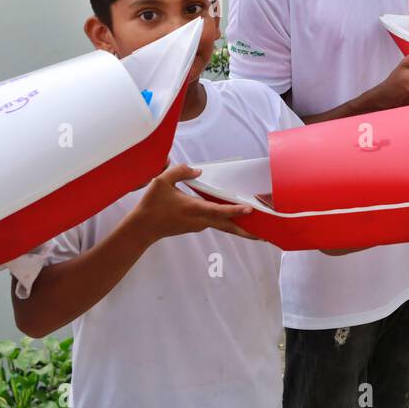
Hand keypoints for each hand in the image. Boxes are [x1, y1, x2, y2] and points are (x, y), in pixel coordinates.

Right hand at [128, 163, 258, 243]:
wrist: (142, 228)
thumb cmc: (151, 205)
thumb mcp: (161, 182)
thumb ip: (180, 171)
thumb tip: (198, 171)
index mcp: (194, 209)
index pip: (218, 210)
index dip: (234, 210)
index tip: (249, 210)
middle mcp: (200, 220)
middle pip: (228, 226)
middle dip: (247, 232)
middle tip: (266, 236)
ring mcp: (199, 225)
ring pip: (224, 225)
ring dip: (241, 228)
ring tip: (259, 230)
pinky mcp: (197, 226)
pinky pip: (217, 223)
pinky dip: (229, 222)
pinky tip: (238, 218)